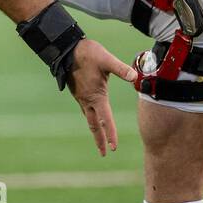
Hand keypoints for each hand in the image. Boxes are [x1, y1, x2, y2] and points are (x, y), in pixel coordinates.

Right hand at [65, 39, 136, 156]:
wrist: (67, 49)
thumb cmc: (88, 53)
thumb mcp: (107, 59)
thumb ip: (121, 69)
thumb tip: (135, 77)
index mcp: (96, 96)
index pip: (106, 120)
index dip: (111, 134)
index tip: (114, 148)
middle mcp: (87, 101)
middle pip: (95, 125)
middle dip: (100, 140)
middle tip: (104, 153)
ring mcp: (81, 98)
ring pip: (89, 119)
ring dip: (95, 131)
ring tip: (99, 141)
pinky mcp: (78, 93)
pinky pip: (86, 110)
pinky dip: (91, 119)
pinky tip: (93, 118)